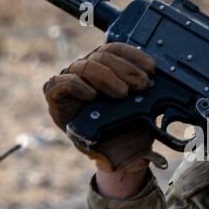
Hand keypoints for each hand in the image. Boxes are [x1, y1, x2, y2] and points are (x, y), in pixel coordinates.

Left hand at [42, 42, 163, 173]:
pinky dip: (135, 57)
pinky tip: (149, 67)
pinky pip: (118, 49)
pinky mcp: (109, 59)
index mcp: (62, 101)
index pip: (58, 84)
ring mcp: (92, 66)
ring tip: (143, 83)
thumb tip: (118, 159)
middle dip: (108, 77)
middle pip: (86, 65)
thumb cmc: (106, 145)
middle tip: (127, 93)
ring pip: (103, 55)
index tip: (92, 97)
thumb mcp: (103, 151)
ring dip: (126, 68)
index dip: (73, 85)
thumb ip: (105, 153)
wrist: (122, 135)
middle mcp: (74, 79)